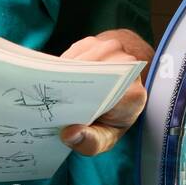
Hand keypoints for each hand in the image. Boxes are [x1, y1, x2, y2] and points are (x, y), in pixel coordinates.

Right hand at [58, 29, 151, 156]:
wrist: (119, 91)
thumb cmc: (109, 119)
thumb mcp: (103, 140)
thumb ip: (89, 143)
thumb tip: (69, 134)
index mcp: (133, 95)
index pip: (106, 95)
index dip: (82, 101)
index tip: (62, 111)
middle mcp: (127, 67)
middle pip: (91, 74)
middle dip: (69, 86)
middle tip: (52, 101)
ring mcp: (112, 49)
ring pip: (79, 60)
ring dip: (63, 74)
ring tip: (55, 91)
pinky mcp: (96, 41)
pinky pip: (73, 53)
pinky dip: (63, 65)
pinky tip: (61, 79)